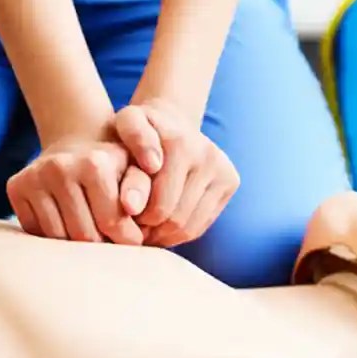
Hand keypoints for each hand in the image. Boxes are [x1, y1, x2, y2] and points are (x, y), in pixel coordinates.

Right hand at [6, 137, 149, 245]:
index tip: (133, 239)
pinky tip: (66, 223)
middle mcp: (60, 167)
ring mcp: (34, 177)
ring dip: (77, 245)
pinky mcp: (16, 187)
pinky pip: (36, 232)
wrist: (77, 144)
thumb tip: (134, 218)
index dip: (127, 239)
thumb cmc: (114, 166)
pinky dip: (52, 236)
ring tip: (91, 232)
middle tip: (111, 239)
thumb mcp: (137, 172)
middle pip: (84, 235)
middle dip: (103, 244)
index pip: (112, 223)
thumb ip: (142, 193)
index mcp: (94, 163)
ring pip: (58, 239)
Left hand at [114, 99, 239, 246]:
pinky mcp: (231, 181)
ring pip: (189, 227)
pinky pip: (202, 225)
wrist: (169, 122)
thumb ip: (135, 138)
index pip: (159, 205)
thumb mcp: (126, 123)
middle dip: (149, 230)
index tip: (126, 214)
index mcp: (179, 142)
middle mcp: (207, 154)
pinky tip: (163, 224)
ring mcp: (222, 169)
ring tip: (145, 226)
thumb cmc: (139, 130)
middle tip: (133, 225)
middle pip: (175, 219)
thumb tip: (154, 165)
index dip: (137, 219)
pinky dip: (180, 234)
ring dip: (163, 235)